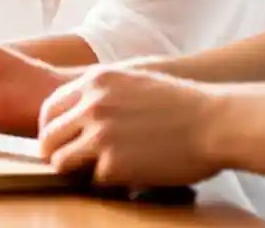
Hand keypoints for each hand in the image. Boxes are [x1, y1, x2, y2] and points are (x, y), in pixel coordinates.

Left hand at [38, 68, 223, 186]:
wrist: (216, 121)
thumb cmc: (183, 104)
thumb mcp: (135, 81)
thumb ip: (103, 94)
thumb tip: (77, 115)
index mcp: (96, 80)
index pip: (50, 108)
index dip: (53, 128)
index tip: (62, 141)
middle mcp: (92, 104)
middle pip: (48, 137)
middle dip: (58, 152)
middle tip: (76, 164)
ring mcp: (100, 135)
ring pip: (60, 162)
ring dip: (77, 171)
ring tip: (100, 171)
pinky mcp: (112, 165)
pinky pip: (92, 181)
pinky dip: (107, 183)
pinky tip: (128, 175)